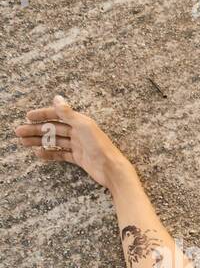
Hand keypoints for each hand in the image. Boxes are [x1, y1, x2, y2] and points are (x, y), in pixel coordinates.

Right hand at [12, 95, 133, 189]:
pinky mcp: (79, 159)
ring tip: (24, 143)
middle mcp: (79, 133)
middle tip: (19, 132)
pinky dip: (50, 154)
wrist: (112, 169)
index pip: (58, 115)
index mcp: (80, 123)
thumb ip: (69, 113)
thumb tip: (56, 98)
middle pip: (53, 129)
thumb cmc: (100, 147)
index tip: (28, 117)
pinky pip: (61, 154)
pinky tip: (39, 154)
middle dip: (36, 130)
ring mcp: (79, 146)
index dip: (43, 115)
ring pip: (55, 142)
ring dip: (39, 141)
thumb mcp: (84, 127)